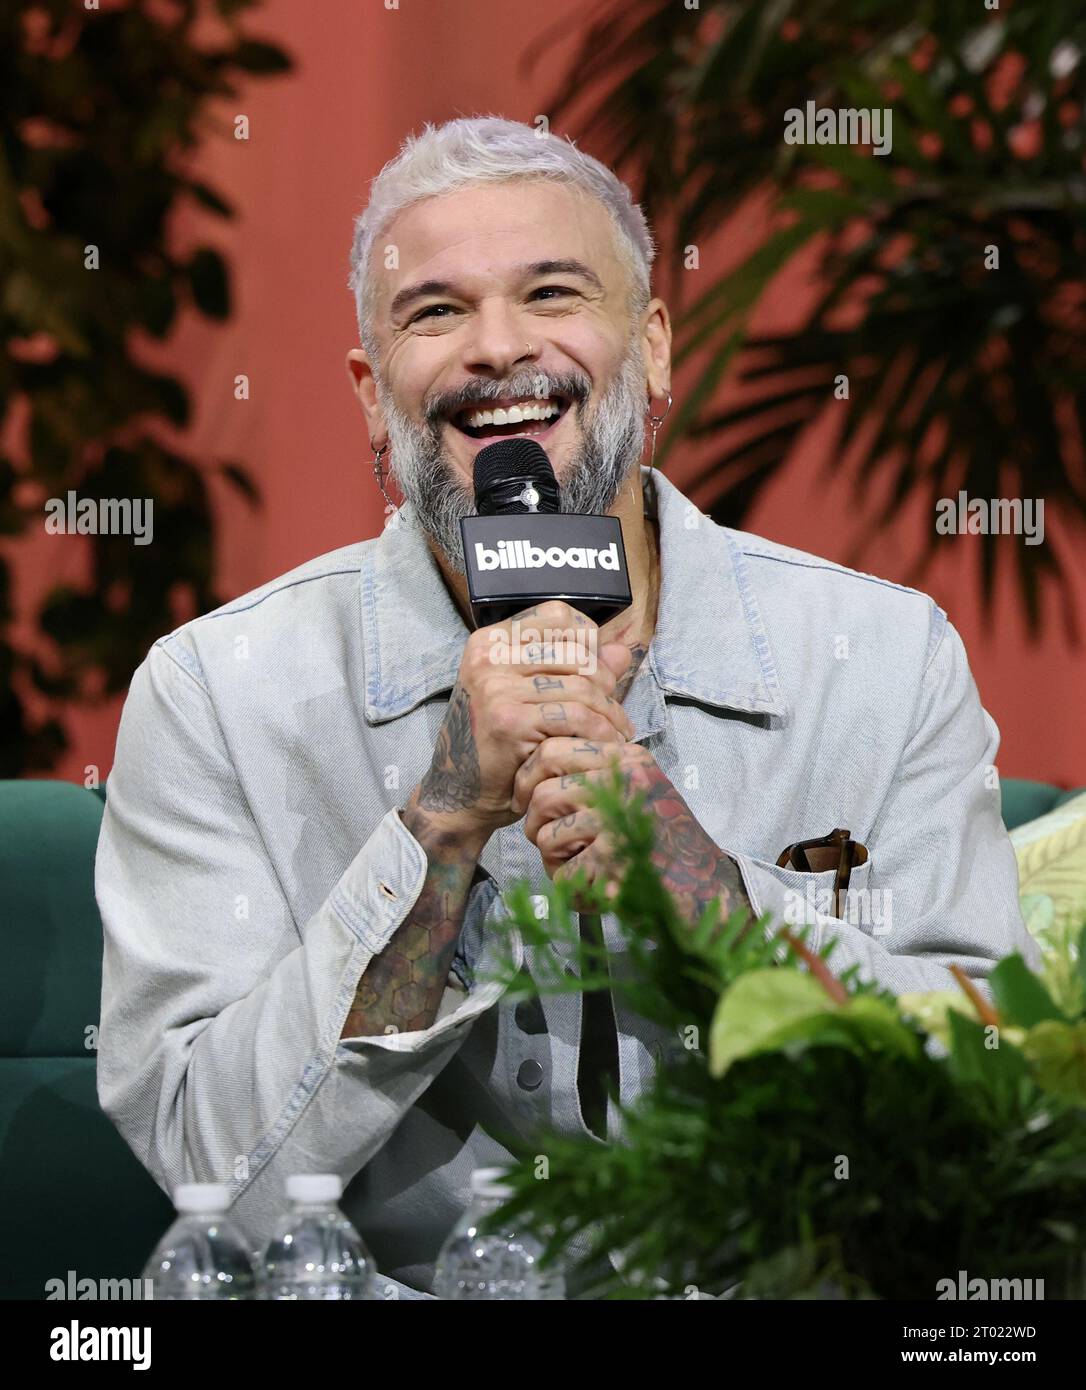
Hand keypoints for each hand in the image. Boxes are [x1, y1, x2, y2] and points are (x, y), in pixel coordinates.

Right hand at [408, 601, 633, 848]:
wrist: (460, 792)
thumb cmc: (497, 743)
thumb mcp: (530, 696)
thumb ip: (574, 669)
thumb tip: (621, 651)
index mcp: (491, 641)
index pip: (558, 616)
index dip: (588, 640)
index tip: (597, 672)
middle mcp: (490, 656)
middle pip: (576, 652)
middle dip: (606, 684)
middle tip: (615, 714)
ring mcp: (496, 687)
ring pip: (581, 686)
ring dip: (609, 714)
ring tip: (618, 734)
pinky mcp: (509, 720)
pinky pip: (574, 717)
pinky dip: (598, 733)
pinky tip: (605, 747)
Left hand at [519, 740, 752, 928]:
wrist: (707, 891)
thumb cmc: (664, 846)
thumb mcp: (638, 792)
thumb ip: (596, 774)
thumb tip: (538, 762)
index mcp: (629, 759)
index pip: (552, 750)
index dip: (531, 780)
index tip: (533, 801)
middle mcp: (626, 782)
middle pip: (544, 793)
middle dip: (536, 823)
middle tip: (552, 842)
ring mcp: (620, 818)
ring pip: (545, 833)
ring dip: (554, 857)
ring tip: (580, 865)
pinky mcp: (614, 857)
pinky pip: (562, 869)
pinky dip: (571, 885)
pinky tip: (594, 886)